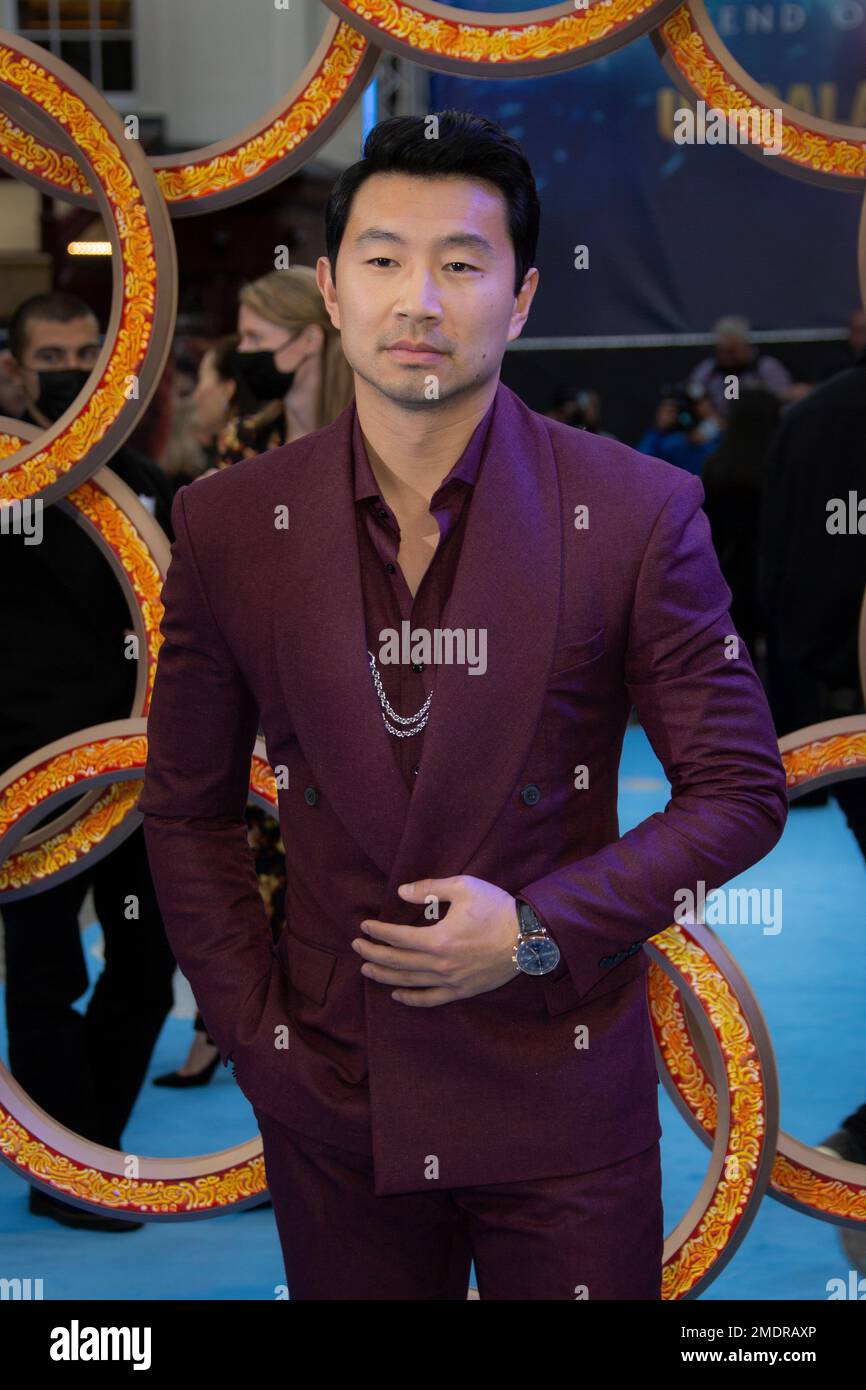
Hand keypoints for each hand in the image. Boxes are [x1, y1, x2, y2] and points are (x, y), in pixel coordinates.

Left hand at [351, 874, 520, 1006]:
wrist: (529, 937)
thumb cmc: (497, 908)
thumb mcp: (464, 887)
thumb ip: (429, 889)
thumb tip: (401, 892)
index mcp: (438, 939)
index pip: (396, 937)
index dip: (377, 932)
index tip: (364, 926)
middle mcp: (440, 964)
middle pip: (397, 961)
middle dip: (373, 953)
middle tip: (357, 947)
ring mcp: (451, 980)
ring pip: (409, 981)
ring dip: (384, 975)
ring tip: (367, 968)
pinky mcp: (462, 991)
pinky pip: (431, 999)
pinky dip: (411, 998)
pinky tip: (397, 994)